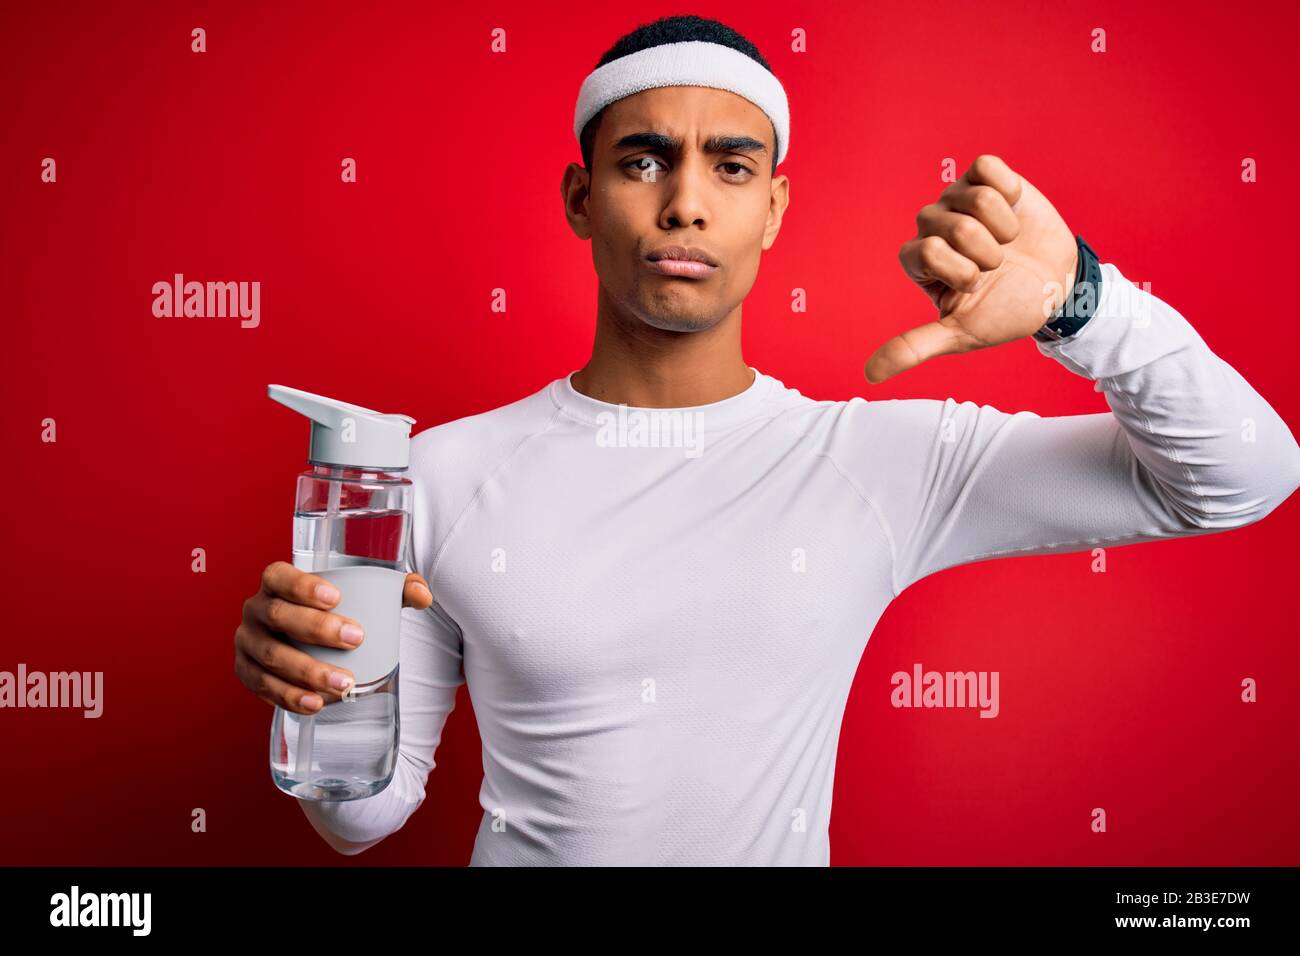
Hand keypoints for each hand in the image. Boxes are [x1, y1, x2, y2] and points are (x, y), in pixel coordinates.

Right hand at [233, 561, 433, 714]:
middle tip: (355, 640)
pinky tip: (317, 703)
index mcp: (277, 582)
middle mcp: (257, 609)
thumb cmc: (340, 611)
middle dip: (316, 628)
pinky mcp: (247, 673)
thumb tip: (423, 597)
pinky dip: (290, 697)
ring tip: (344, 683)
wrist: (312, 642)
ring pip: (271, 656)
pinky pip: (263, 687)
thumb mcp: (366, 594)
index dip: (302, 585)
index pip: (279, 576)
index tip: (337, 597)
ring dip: (307, 672)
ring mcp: (248, 642)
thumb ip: (398, 589)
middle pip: (278, 616)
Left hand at [865, 154, 1078, 383]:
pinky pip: (988, 167)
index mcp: (918, 259)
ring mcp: (958, 199)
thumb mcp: (959, 334)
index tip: (975, 286)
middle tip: (996, 266)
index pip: (927, 252)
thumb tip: (870, 374)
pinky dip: (1010, 192)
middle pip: (957, 227)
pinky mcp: (986, 177)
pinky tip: (1014, 211)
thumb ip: (914, 347)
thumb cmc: (1005, 311)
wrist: (1056, 289)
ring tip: (1008, 242)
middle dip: (988, 254)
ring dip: (1005, 228)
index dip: (961, 272)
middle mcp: (932, 225)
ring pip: (977, 198)